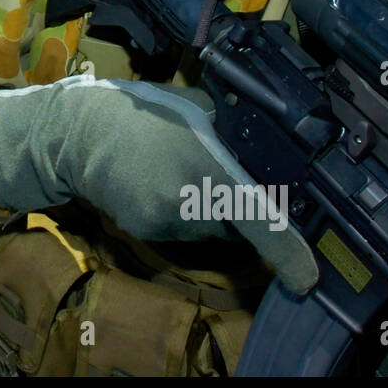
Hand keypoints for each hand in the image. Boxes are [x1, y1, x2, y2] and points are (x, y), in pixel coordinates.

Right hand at [0, 76, 317, 295]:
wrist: (81, 133)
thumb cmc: (146, 112)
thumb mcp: (196, 109)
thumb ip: (232, 133)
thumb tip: (271, 148)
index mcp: (209, 167)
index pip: (257, 217)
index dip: (286, 251)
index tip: (306, 278)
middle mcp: (188, 200)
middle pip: (235, 224)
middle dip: (237, 206)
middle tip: (216, 172)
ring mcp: (164, 220)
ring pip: (207, 228)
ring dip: (205, 209)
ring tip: (177, 171)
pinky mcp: (146, 230)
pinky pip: (179, 230)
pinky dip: (178, 213)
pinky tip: (157, 184)